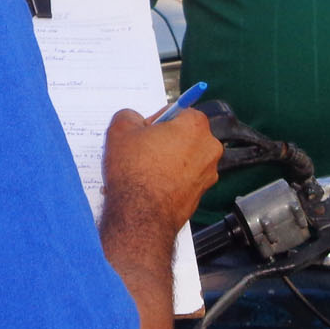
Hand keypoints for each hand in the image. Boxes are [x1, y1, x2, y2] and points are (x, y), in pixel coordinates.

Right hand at [102, 106, 220, 234]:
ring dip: (166, 161)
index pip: (176, 112)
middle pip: (183, 135)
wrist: (142, 216)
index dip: (155, 122)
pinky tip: (150, 187)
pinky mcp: (201, 194)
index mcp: (195, 125)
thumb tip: (133, 119)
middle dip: (163, 141)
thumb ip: (129, 115)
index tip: (143, 133)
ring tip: (142, 172)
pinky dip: (170, 180)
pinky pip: (183, 179)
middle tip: (140, 152)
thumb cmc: (135, 172)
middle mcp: (209, 147)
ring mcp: (208, 173)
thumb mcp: (120, 131)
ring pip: (183, 158)